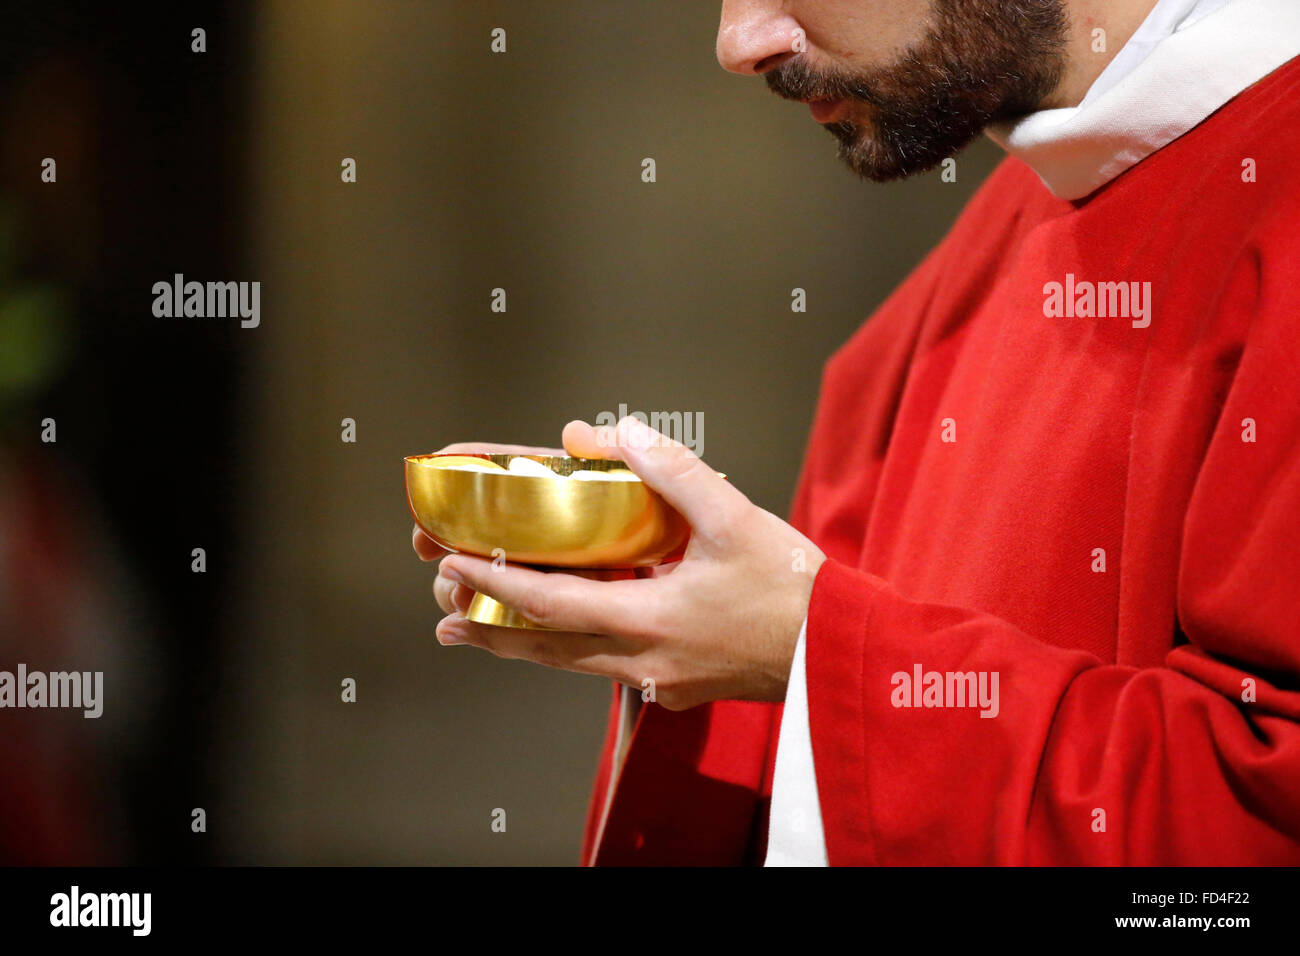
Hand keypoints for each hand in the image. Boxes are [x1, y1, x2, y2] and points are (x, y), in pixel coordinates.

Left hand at [412, 418, 825, 709]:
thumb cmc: (795, 591)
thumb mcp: (737, 519)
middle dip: (487, 629)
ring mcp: (659, 680)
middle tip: (442, 615)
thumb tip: (615, 431)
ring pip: (569, 666)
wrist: (841, 658)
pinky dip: (566, 651)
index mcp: (652, 621)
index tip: (451, 564)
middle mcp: (643, 661)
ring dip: (518, 647)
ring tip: (472, 634)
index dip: (495, 585)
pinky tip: (560, 636)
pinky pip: (603, 668)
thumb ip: (674, 472)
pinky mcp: (677, 684)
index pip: (550, 605)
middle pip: (545, 650)